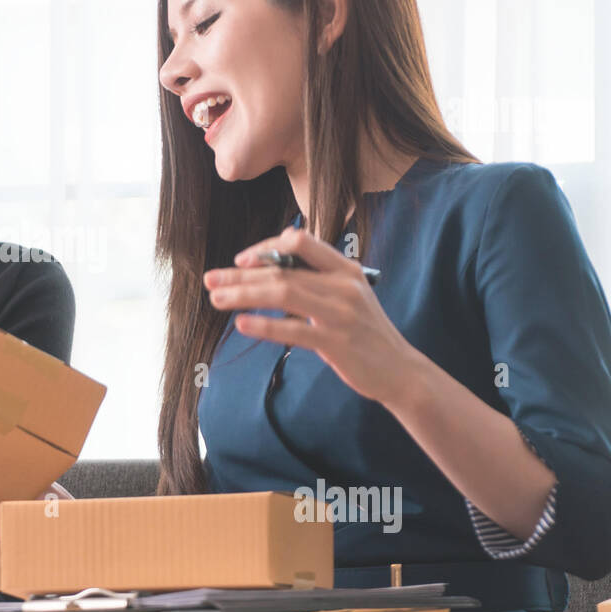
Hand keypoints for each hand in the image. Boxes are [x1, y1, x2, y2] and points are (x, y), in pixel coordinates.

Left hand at [202, 225, 417, 405]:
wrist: (399, 370)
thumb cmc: (364, 332)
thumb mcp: (346, 295)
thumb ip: (314, 279)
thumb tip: (269, 266)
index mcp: (345, 268)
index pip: (299, 241)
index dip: (266, 247)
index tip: (241, 260)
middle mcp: (343, 285)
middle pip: (282, 270)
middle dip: (240, 274)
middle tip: (211, 279)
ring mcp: (341, 313)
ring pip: (283, 294)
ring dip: (243, 294)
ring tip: (216, 298)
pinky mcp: (336, 342)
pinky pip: (293, 330)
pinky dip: (264, 326)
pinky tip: (241, 324)